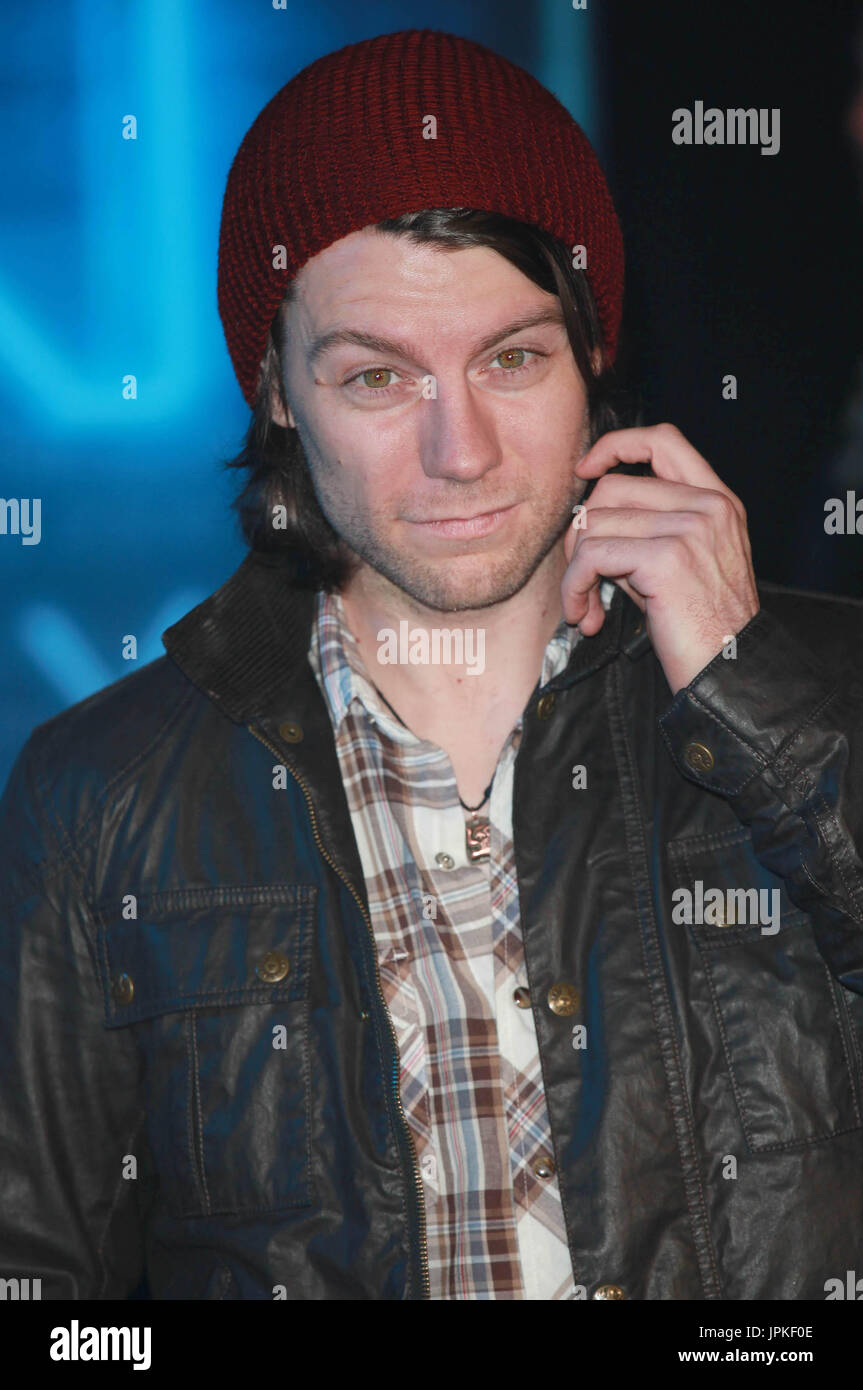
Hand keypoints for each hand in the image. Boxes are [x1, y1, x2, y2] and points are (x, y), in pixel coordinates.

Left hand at [562, 423, 759, 693]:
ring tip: (585, 606)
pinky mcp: (667, 559)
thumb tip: (586, 517)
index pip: (663, 440)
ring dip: (575, 572)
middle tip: (581, 576)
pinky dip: (575, 588)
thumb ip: (647, 528)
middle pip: (612, 488)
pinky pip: (592, 556)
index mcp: (717, 500)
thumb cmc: (700, 627)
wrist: (729, 670)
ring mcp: (690, 529)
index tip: (585, 469)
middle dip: (580, 533)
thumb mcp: (682, 562)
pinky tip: (585, 616)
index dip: (617, 445)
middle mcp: (708, 507)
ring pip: (595, 524)